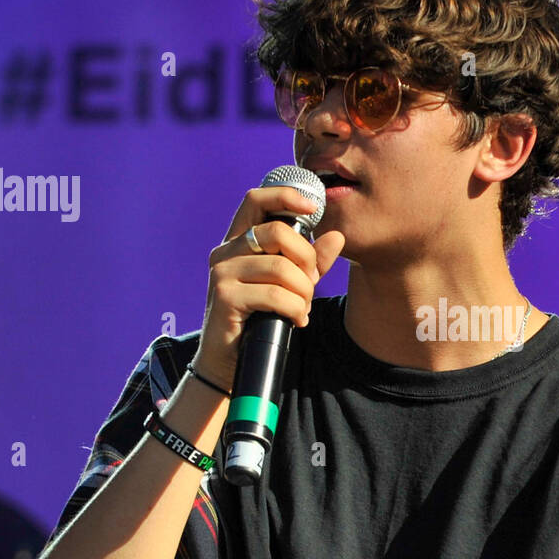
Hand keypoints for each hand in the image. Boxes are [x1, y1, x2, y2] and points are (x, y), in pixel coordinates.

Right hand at [193, 187, 345, 387]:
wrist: (230, 362)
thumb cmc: (260, 318)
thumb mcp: (292, 286)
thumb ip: (313, 262)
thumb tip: (337, 236)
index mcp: (239, 241)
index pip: (256, 199)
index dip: (285, 195)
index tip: (312, 206)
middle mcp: (225, 251)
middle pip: (277, 231)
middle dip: (306, 258)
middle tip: (310, 283)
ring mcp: (222, 273)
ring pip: (281, 267)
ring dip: (303, 292)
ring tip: (302, 308)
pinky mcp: (225, 297)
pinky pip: (275, 295)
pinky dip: (295, 309)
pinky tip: (296, 320)